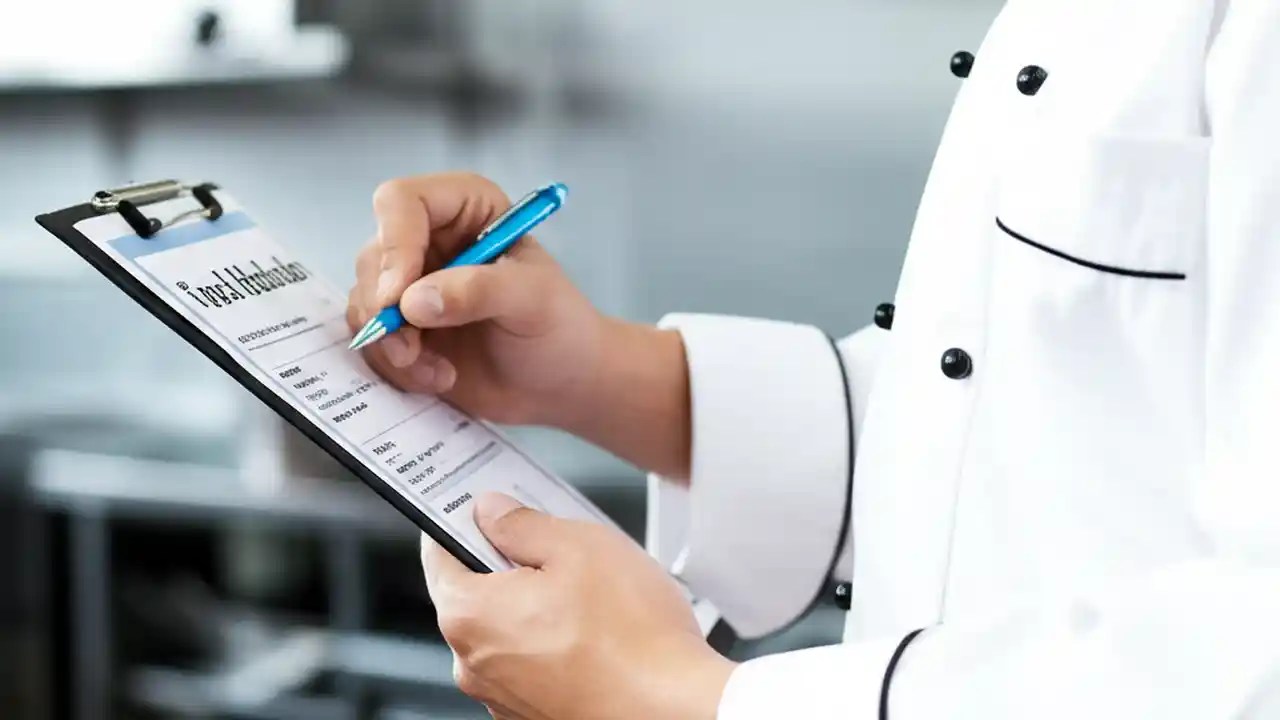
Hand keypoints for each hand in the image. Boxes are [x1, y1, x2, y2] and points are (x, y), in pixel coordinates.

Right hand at [348, 173, 605, 427]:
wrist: (561, 384)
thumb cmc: (560, 329)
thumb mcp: (533, 301)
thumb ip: (479, 291)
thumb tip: (413, 300)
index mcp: (465, 210)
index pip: (402, 202)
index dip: (394, 246)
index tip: (398, 298)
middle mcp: (429, 240)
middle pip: (373, 257)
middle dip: (384, 310)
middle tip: (412, 350)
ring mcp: (412, 286)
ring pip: (363, 302)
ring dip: (391, 345)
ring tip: (438, 371)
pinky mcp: (403, 328)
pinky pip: (371, 340)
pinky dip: (396, 366)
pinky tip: (439, 377)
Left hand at [421, 493, 735, 718]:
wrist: (673, 708)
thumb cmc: (633, 635)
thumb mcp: (577, 546)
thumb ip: (521, 523)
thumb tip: (492, 511)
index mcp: (469, 614)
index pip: (438, 551)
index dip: (462, 519)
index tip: (485, 504)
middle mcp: (474, 662)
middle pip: (475, 591)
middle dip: (510, 563)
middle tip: (558, 544)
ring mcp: (503, 695)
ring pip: (508, 627)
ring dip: (537, 605)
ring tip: (592, 592)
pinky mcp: (534, 713)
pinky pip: (532, 661)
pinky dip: (555, 641)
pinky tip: (598, 629)